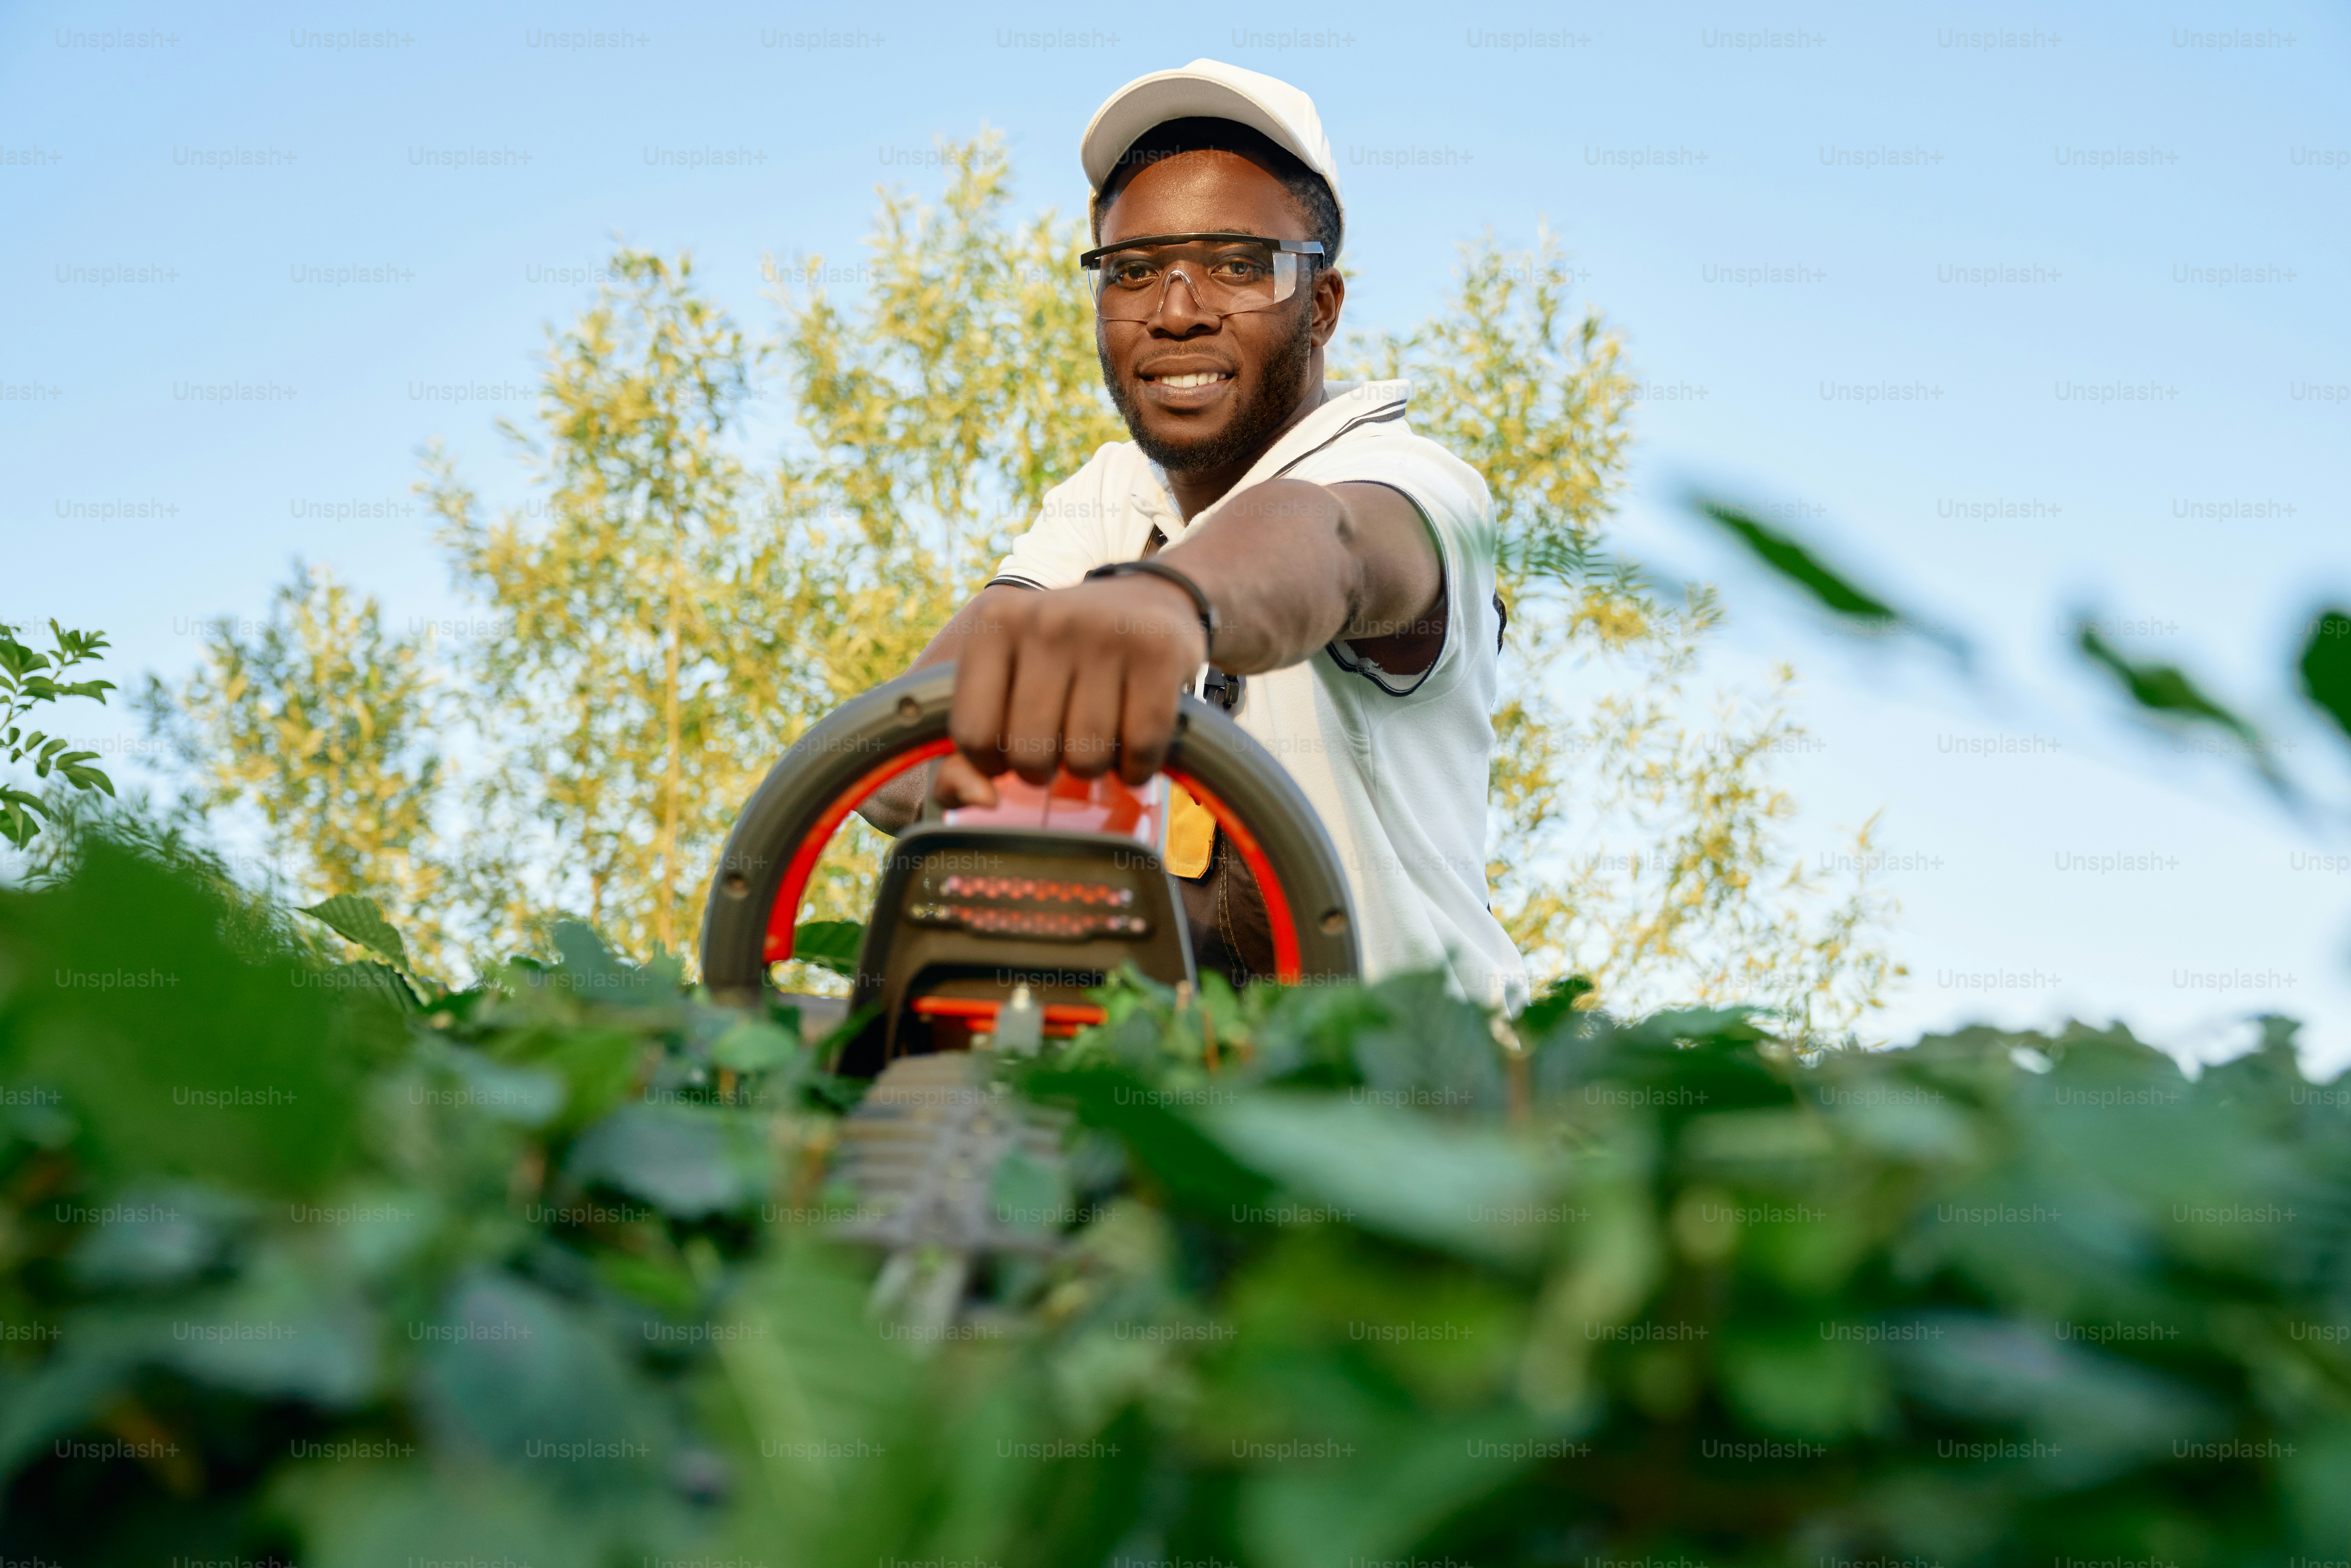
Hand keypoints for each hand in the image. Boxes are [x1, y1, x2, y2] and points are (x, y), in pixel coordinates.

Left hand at [946, 575, 1208, 791]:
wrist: (1148, 600)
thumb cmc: (1064, 660)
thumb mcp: (1004, 684)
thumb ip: (967, 755)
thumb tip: (982, 800)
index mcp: (993, 625)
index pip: (972, 734)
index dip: (993, 762)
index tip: (1015, 745)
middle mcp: (1045, 621)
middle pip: (1030, 753)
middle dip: (1045, 769)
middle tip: (1060, 745)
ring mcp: (1104, 632)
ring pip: (1087, 757)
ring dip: (1094, 768)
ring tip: (1098, 738)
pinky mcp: (1158, 651)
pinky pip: (1141, 747)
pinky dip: (1139, 766)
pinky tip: (1134, 744)